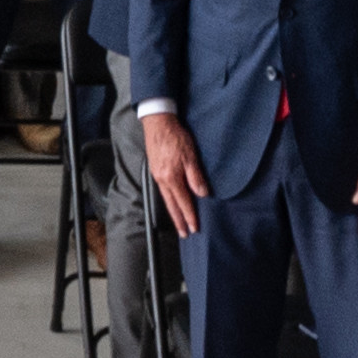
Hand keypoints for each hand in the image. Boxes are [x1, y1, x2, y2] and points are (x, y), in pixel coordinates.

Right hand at [137, 113, 209, 240]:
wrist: (158, 123)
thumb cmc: (175, 137)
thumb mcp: (190, 156)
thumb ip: (195, 176)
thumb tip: (202, 194)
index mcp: (172, 178)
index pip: (184, 202)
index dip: (190, 216)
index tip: (195, 228)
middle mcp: (162, 180)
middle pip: (172, 205)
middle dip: (179, 221)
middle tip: (185, 234)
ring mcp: (157, 176)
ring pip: (166, 199)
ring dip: (173, 212)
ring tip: (179, 222)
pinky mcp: (155, 170)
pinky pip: (163, 191)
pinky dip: (169, 201)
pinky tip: (172, 201)